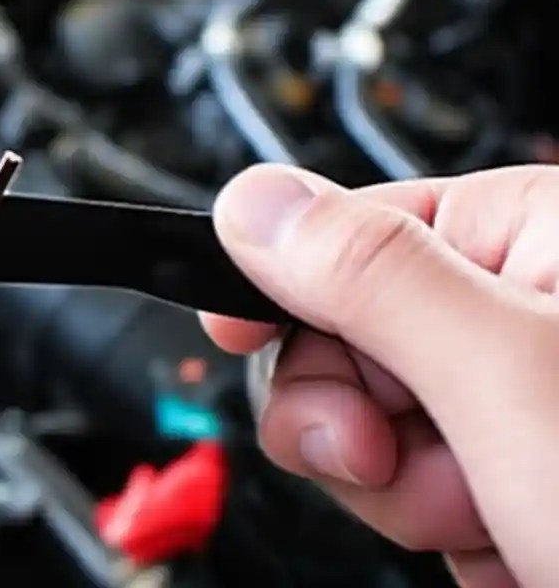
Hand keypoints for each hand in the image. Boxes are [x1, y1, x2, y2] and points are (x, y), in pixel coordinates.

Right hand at [201, 163, 558, 587]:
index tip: (226, 323)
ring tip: (497, 519)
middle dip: (363, 416)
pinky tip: (524, 551)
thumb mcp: (508, 381)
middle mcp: (538, 314)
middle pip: (357, 338)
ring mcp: (531, 406)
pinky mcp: (526, 482)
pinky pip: (431, 495)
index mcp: (548, 242)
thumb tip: (257, 201)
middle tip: (398, 458)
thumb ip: (371, 279)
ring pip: (386, 429)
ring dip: (415, 493)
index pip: (360, 229)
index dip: (285, 280)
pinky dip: (458, 537)